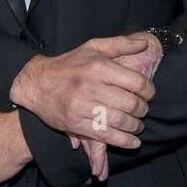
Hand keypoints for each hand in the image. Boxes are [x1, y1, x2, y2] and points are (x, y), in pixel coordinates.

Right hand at [65, 32, 165, 180]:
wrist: (37, 83)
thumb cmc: (70, 64)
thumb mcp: (93, 47)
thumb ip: (121, 44)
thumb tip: (144, 44)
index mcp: (99, 67)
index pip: (136, 82)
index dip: (149, 91)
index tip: (150, 94)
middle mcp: (91, 87)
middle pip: (130, 103)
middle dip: (143, 110)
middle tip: (144, 110)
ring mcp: (82, 107)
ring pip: (120, 121)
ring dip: (135, 126)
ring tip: (138, 125)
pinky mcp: (75, 124)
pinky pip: (105, 136)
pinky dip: (123, 141)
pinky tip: (133, 142)